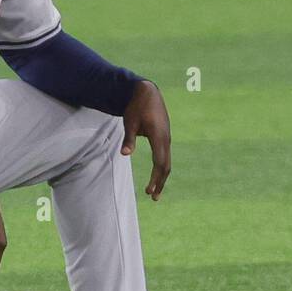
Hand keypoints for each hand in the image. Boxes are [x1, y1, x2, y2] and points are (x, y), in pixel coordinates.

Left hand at [121, 80, 171, 200]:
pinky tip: (156, 176)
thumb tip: (124, 155)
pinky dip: (162, 168)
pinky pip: (165, 155)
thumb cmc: (136, 107)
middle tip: (153, 198)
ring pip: (167, 161)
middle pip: (166, 166)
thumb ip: (128, 139)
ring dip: (161, 177)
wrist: (147, 92)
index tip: (149, 191)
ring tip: (154, 191)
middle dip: (160, 182)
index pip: (159, 163)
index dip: (155, 179)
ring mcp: (167, 138)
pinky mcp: (164, 137)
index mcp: (159, 137)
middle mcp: (166, 139)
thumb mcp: (129, 122)